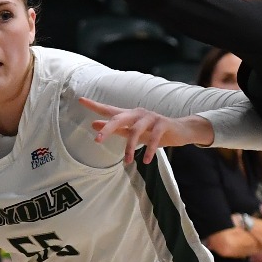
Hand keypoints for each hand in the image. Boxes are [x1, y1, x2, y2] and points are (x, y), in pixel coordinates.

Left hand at [79, 96, 204, 164]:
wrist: (180, 131)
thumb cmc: (153, 131)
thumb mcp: (132, 131)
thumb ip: (114, 129)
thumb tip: (93, 124)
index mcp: (129, 115)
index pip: (109, 109)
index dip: (95, 105)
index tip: (80, 99)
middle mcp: (138, 114)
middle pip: (119, 118)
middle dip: (107, 128)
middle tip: (97, 140)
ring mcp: (151, 118)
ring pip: (136, 130)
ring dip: (130, 147)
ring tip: (127, 161)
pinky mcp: (163, 124)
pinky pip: (154, 137)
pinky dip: (149, 149)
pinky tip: (145, 160)